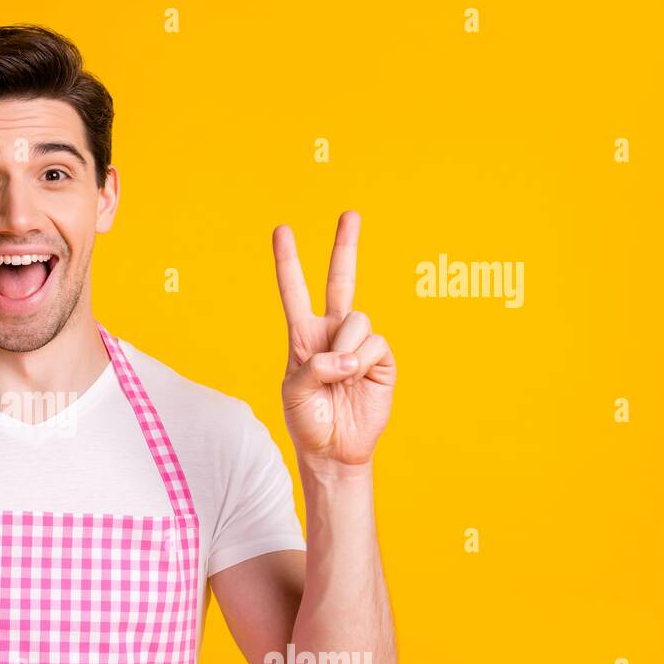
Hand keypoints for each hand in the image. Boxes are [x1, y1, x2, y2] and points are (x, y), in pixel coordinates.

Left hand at [272, 211, 395, 467]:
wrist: (334, 449)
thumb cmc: (307, 421)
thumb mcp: (294, 392)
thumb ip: (313, 366)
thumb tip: (347, 356)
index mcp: (304, 336)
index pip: (294, 292)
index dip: (288, 262)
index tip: (281, 231)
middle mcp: (333, 333)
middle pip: (340, 280)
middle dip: (345, 246)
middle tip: (350, 214)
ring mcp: (359, 344)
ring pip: (357, 319)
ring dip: (345, 348)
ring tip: (338, 376)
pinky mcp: (382, 359)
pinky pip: (375, 343)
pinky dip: (361, 360)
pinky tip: (356, 379)